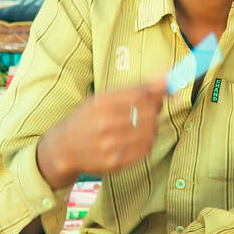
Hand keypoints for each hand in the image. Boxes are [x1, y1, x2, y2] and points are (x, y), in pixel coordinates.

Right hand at [36, 77, 166, 188]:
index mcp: (100, 104)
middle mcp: (104, 124)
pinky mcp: (115, 163)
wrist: (64, 148)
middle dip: (156, 109)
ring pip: (150, 133)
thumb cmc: (87, 118)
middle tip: (153, 107)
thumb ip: (137, 86)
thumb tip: (168, 71)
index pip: (140, 94)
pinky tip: (138, 138)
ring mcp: (109, 146)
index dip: (159, 91)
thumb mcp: (104, 97)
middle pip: (148, 114)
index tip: (168, 88)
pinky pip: (145, 150)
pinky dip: (148, 142)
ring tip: (142, 124)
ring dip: (153, 126)